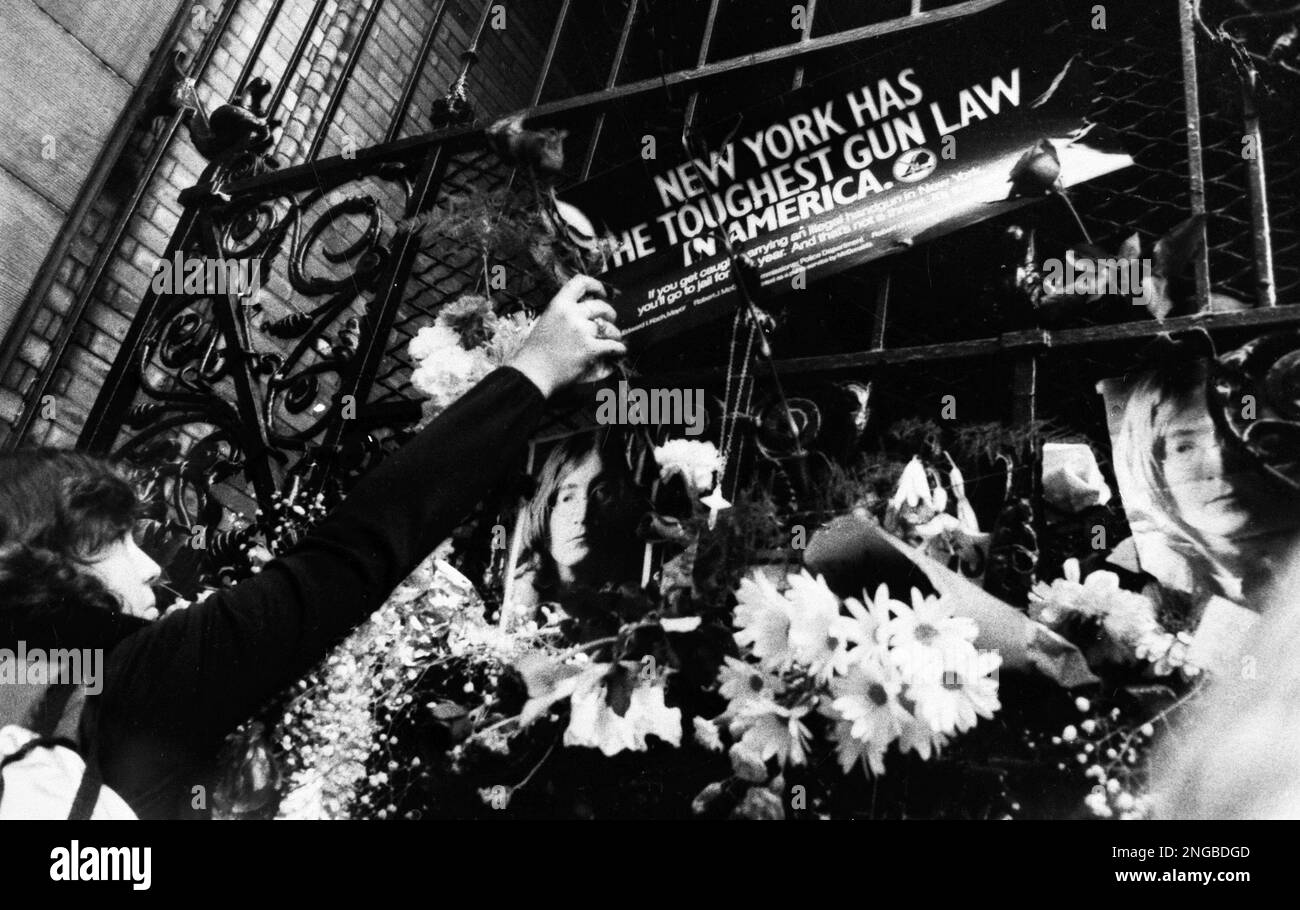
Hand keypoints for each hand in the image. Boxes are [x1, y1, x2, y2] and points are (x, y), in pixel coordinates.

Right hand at [508, 275, 625, 397]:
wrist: (533, 373)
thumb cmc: (536, 351)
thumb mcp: (546, 321)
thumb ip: (565, 313)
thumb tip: (587, 311)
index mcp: (559, 304)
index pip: (581, 283)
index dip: (596, 285)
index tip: (602, 292)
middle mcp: (571, 314)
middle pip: (601, 306)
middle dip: (610, 314)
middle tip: (611, 320)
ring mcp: (582, 331)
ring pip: (609, 328)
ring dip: (614, 334)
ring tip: (612, 339)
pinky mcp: (590, 348)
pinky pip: (613, 345)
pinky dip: (618, 349)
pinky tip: (618, 351)